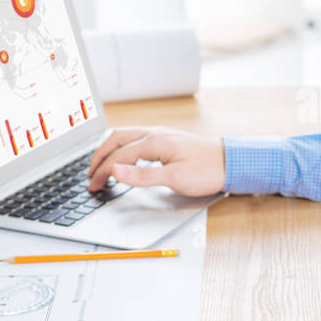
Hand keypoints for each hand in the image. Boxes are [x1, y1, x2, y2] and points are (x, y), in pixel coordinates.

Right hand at [86, 126, 224, 196]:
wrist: (231, 162)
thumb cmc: (207, 171)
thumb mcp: (174, 179)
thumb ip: (142, 175)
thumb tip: (115, 170)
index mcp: (154, 142)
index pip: (118, 156)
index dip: (102, 172)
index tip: (93, 186)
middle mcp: (155, 134)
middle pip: (116, 139)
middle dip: (99, 156)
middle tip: (89, 174)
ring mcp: (161, 134)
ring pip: (125, 135)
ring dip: (109, 148)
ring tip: (99, 163)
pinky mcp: (168, 139)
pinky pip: (136, 137)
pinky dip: (122, 146)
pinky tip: (123, 154)